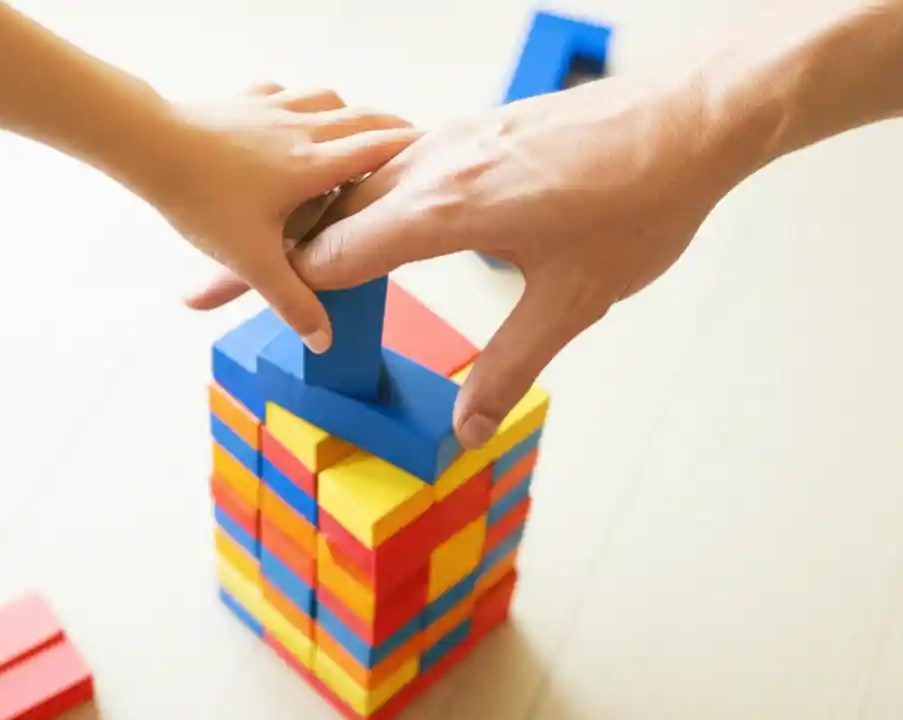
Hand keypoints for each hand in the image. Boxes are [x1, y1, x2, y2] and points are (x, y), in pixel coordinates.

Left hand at [152, 83, 417, 351]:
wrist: (149, 144)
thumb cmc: (202, 199)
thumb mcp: (253, 260)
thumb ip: (293, 301)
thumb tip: (323, 341)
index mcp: (314, 165)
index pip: (378, 150)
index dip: (410, 151)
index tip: (433, 155)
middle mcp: (302, 128)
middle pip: (361, 118)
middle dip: (388, 129)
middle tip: (407, 141)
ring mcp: (272, 107)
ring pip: (326, 99)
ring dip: (347, 113)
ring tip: (352, 132)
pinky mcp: (243, 99)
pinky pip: (281, 92)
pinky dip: (298, 102)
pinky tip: (289, 115)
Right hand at [190, 74, 752, 447]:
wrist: (692, 119)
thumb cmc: (640, 203)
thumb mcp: (573, 301)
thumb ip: (509, 366)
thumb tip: (464, 429)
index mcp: (447, 207)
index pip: (334, 253)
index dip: (278, 286)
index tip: (223, 303)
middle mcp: (437, 164)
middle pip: (327, 213)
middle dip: (267, 252)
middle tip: (210, 281)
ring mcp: (456, 140)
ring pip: (359, 186)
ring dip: (312, 223)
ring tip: (274, 256)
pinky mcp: (479, 132)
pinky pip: (396, 166)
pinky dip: (361, 199)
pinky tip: (364, 218)